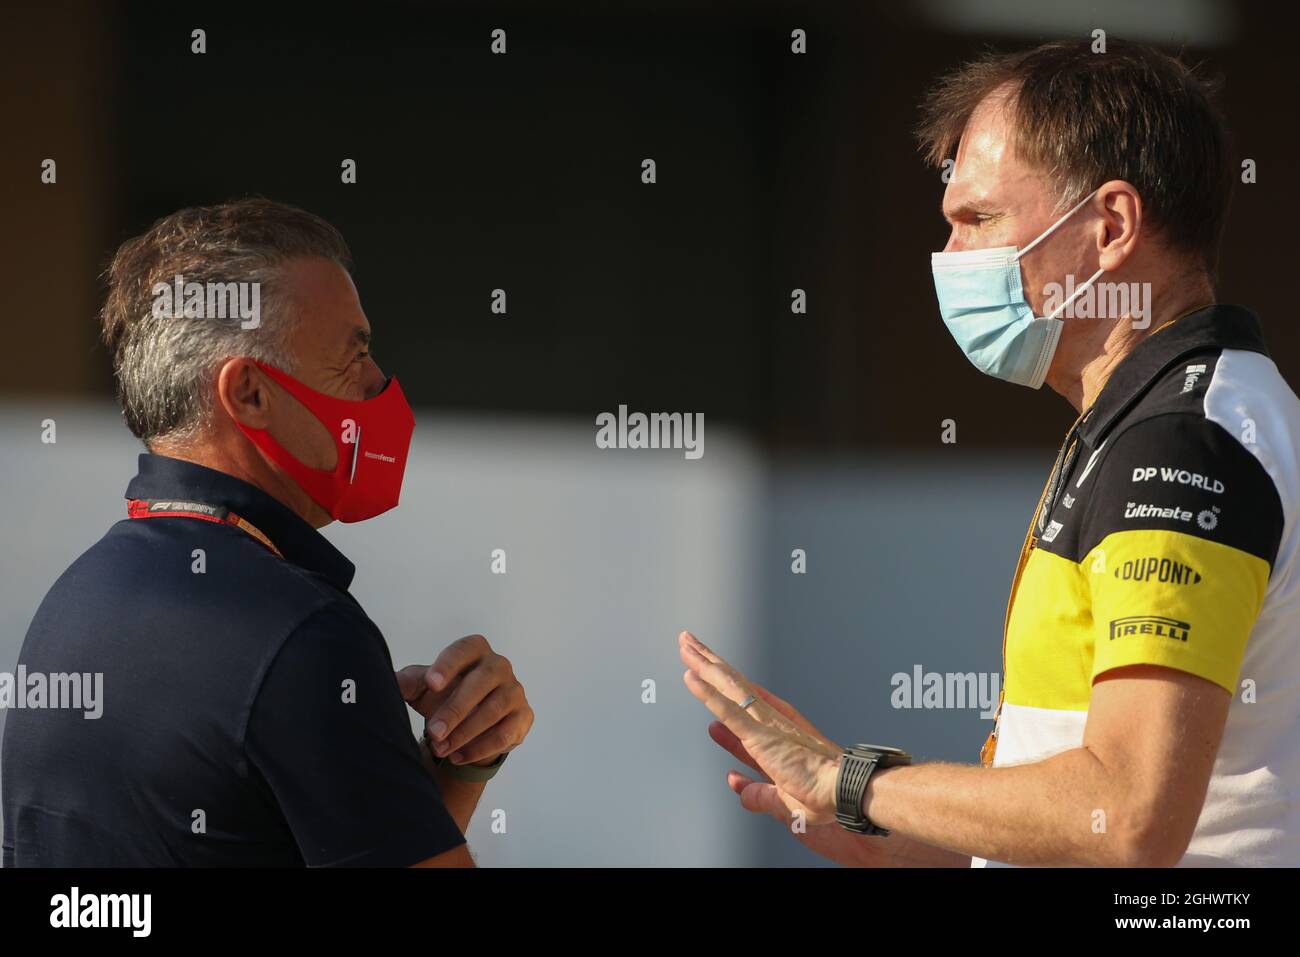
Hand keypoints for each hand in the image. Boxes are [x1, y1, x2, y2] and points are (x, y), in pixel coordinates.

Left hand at [396, 634, 532, 766]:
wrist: (470, 721)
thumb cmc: (445, 694)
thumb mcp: (423, 686)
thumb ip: (407, 682)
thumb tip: (389, 683)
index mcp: (475, 650)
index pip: (464, 650)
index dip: (448, 665)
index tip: (431, 683)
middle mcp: (499, 666)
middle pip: (482, 682)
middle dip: (456, 709)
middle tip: (434, 732)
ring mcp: (515, 691)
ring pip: (494, 710)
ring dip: (465, 732)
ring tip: (441, 748)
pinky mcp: (523, 716)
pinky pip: (505, 734)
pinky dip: (480, 748)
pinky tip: (458, 757)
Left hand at [679, 631, 840, 824]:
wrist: (844, 791)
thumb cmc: (823, 795)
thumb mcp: (783, 799)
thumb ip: (758, 793)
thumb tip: (735, 786)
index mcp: (777, 730)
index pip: (741, 700)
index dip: (721, 683)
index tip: (704, 669)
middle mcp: (770, 719)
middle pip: (732, 684)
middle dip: (709, 662)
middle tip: (689, 640)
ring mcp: (765, 724)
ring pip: (728, 687)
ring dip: (704, 665)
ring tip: (686, 644)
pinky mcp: (760, 736)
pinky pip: (728, 709)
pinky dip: (708, 693)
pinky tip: (691, 676)